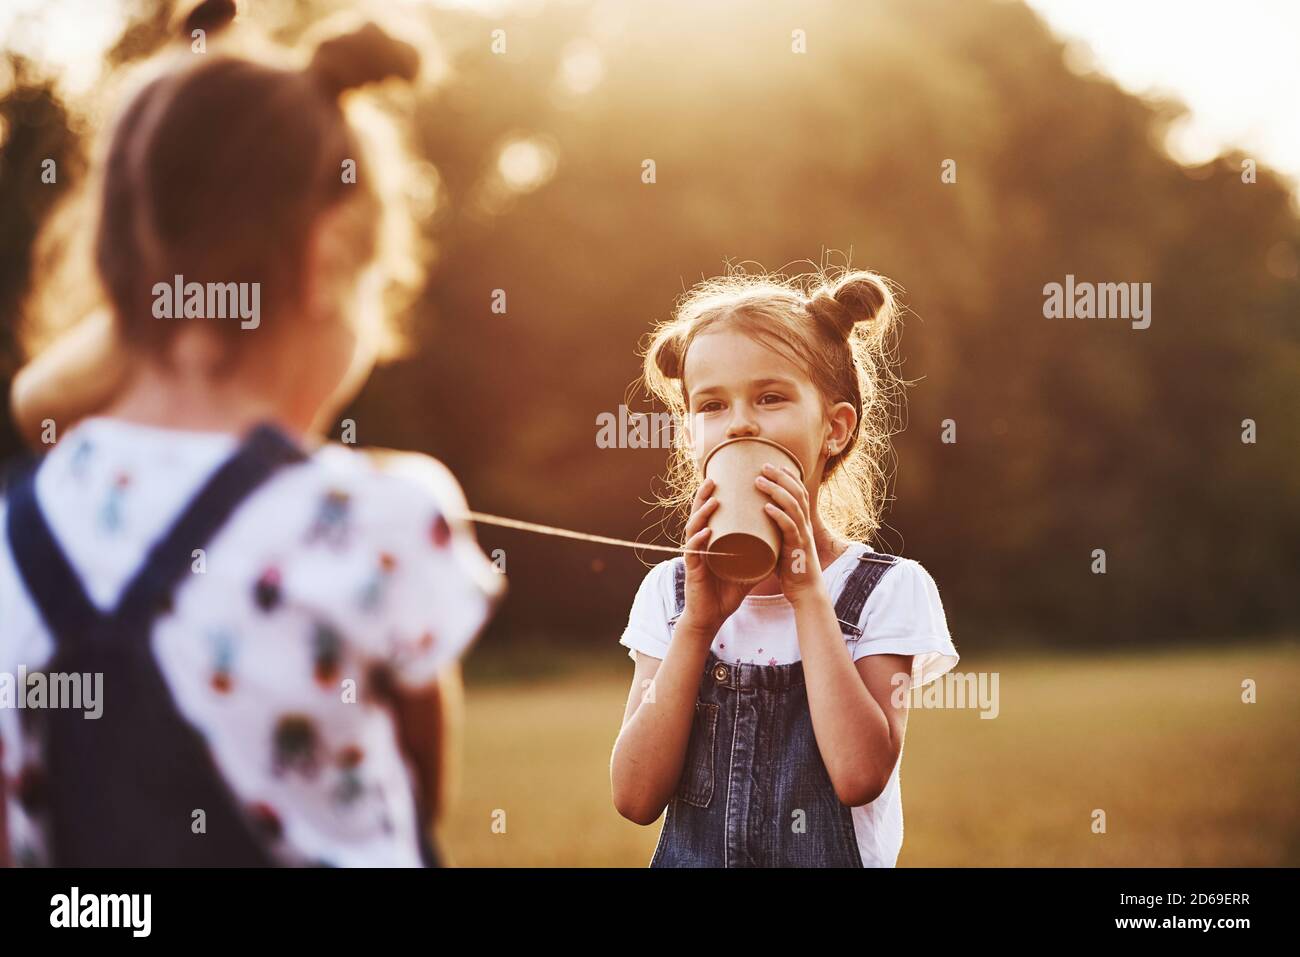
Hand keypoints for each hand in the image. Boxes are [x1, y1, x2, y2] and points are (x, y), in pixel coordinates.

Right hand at [678, 477, 757, 638]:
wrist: (713, 615)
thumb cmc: (728, 590)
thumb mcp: (748, 566)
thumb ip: (762, 553)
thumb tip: (784, 538)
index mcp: (709, 541)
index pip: (707, 514)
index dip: (710, 495)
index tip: (722, 478)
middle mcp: (698, 544)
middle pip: (696, 515)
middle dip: (703, 496)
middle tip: (713, 480)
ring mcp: (694, 557)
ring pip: (693, 529)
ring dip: (702, 514)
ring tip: (713, 501)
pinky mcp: (693, 571)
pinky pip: (693, 553)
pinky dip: (699, 541)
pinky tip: (705, 532)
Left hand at [755, 463, 826, 605]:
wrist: (805, 592)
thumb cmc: (790, 569)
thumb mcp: (781, 543)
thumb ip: (771, 531)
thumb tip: (751, 519)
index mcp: (802, 522)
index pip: (800, 492)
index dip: (789, 476)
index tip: (774, 463)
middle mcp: (805, 525)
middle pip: (797, 493)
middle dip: (780, 476)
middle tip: (762, 465)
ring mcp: (803, 536)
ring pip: (793, 506)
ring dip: (775, 491)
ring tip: (758, 481)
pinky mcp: (797, 549)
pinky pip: (789, 528)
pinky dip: (778, 516)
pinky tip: (766, 508)